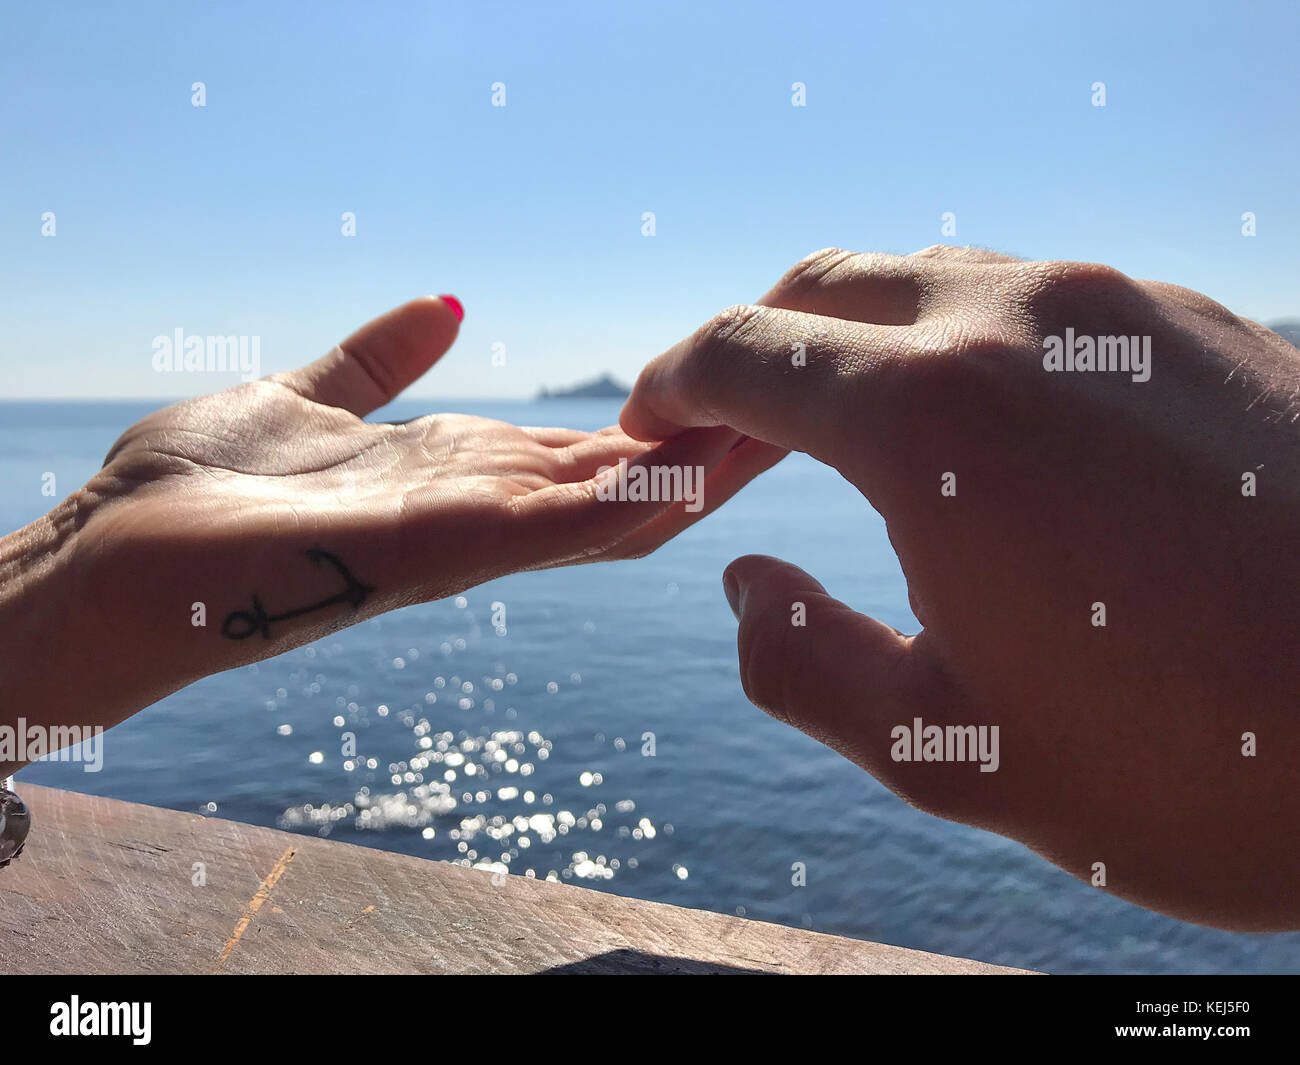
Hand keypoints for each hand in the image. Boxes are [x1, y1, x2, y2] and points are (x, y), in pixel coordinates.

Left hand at [0, 297, 781, 755]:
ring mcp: (462, 535)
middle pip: (618, 481)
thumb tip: (443, 306)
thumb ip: (377, 360)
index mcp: (458, 473)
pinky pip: (550, 523)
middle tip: (807, 411)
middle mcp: (476, 511)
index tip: (744, 388)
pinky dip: (625, 500)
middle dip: (708, 448)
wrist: (119, 561)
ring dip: (694, 474)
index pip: (588, 451)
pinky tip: (697, 472)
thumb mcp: (305, 396)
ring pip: (607, 506)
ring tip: (785, 434)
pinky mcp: (432, 548)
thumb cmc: (199, 492)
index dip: (667, 422)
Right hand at [620, 246, 1299, 929]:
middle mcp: (1019, 322)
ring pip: (931, 278)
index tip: (648, 432)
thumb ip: (800, 665)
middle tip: (724, 438)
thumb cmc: (1196, 764)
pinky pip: (1035, 302)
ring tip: (840, 437)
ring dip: (855, 343)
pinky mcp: (1199, 324)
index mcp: (929, 421)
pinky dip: (961, 345)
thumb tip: (744, 584)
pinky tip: (981, 437)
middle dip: (748, 349)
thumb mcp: (949, 754)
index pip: (740, 350)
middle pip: (822, 285)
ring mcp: (1120, 308)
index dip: (670, 388)